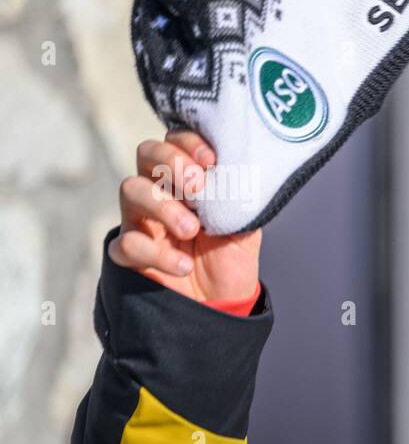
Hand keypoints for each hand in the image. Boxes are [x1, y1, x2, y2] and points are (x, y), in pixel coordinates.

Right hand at [107, 130, 261, 301]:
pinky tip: (183, 265)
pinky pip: (127, 243)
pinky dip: (157, 253)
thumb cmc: (231, 257)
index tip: (212, 161)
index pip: (176, 141)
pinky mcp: (129, 254)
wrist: (223, 302)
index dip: (190, 143)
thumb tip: (241, 171)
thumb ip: (240, 197)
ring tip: (192, 230)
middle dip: (172, 162)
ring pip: (131, 189)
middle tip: (199, 189)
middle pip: (147, 153)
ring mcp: (141, 220)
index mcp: (187, 179)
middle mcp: (160, 191)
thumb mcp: (245, 225)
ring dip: (164, 206)